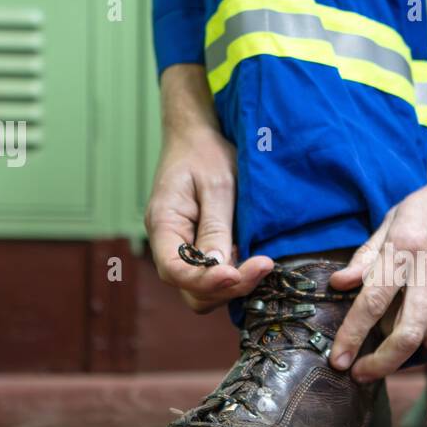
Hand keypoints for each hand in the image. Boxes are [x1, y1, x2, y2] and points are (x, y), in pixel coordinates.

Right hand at [146, 65, 272, 312]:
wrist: (197, 136)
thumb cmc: (205, 153)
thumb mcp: (217, 185)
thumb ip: (216, 227)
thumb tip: (219, 268)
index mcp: (163, 224)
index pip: (175, 270)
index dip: (206, 281)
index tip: (237, 275)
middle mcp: (168, 244)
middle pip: (191, 290)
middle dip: (226, 288)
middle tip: (263, 267)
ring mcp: (183, 249)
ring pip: (203, 290)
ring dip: (233, 286)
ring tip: (262, 263)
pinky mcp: (200, 249)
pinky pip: (214, 275)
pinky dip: (235, 277)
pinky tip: (255, 260)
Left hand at [328, 129, 426, 380]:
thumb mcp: (399, 216)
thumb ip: (368, 254)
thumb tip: (340, 283)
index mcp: (406, 249)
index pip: (372, 301)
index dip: (351, 335)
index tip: (338, 358)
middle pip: (403, 335)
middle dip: (378, 363)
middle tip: (360, 373)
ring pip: (423, 340)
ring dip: (399, 350)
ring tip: (383, 346)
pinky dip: (425, 343)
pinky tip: (413, 337)